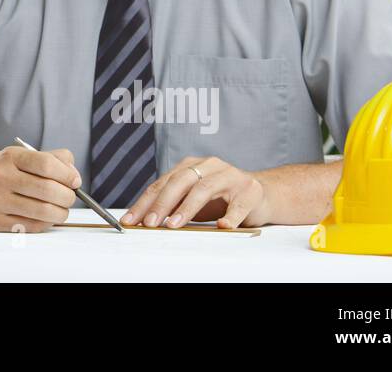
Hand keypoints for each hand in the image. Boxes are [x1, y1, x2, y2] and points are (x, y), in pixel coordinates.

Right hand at [0, 146, 79, 232]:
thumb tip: (74, 174)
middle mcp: (0, 177)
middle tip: (69, 197)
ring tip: (60, 209)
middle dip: (67, 196)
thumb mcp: (19, 156)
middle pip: (48, 189)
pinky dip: (46, 223)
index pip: (46, 164)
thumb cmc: (0, 173)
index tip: (75, 181)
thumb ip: (51, 158)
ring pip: (44, 211)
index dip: (67, 174)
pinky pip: (33, 226)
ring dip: (60, 213)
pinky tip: (44, 217)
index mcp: (9, 157)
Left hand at [121, 155, 271, 228]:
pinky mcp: (250, 191)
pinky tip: (222, 226)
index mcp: (191, 165)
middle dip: (162, 203)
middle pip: (180, 182)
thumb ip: (172, 205)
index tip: (131, 220)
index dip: (145, 202)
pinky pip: (238, 205)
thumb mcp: (193, 199)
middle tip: (150, 223)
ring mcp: (230, 176)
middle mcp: (209, 165)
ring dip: (187, 208)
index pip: (163, 183)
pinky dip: (230, 216)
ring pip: (204, 189)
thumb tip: (144, 220)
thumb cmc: (221, 198)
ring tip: (174, 224)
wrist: (260, 194)